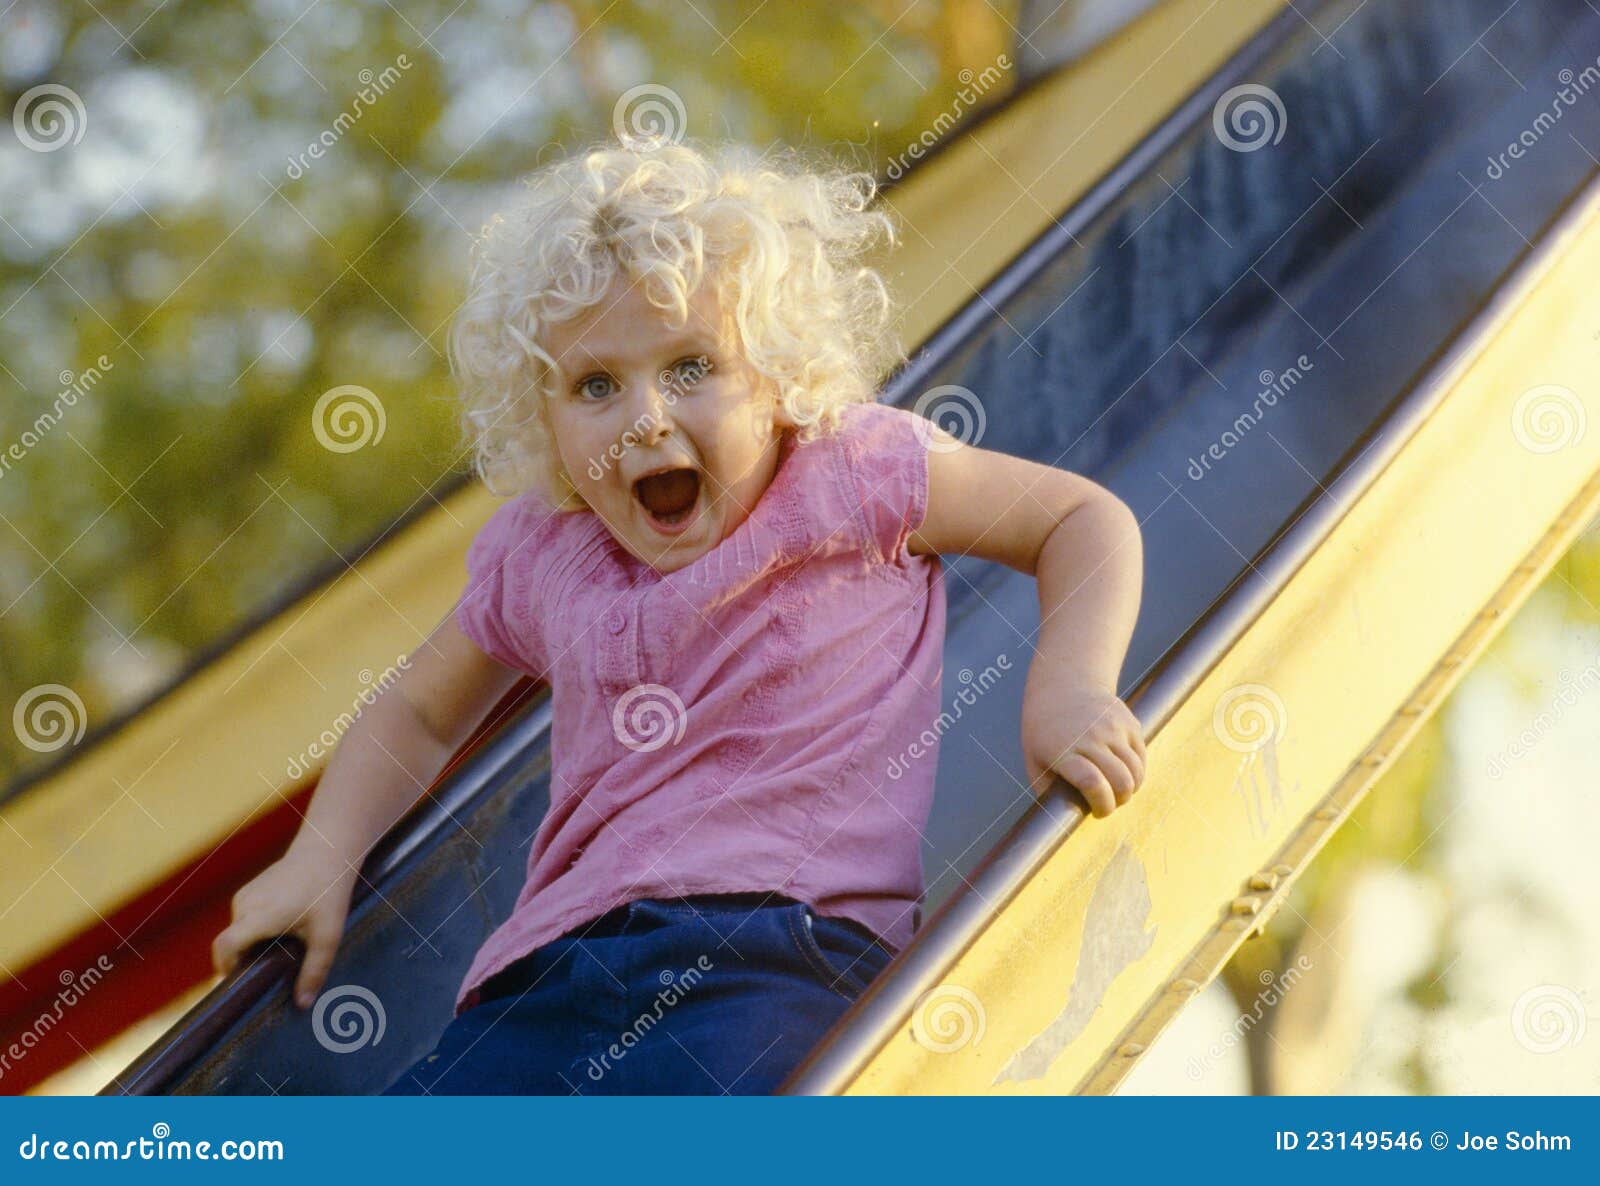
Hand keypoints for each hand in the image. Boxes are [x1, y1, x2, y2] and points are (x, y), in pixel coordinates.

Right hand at [211, 845, 359, 1008]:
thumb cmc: (328, 892)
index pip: (224, 947)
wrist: (328, 850)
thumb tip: (302, 1004)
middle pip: (231, 943)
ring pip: (239, 931)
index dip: (224, 969)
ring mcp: (246, 894)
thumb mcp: (328, 935)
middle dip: (244, 961)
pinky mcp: (252, 889)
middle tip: (267, 973)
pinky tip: (282, 932)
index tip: (238, 984)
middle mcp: (245, 905)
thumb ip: (315, 970)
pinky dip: (255, 930)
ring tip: (280, 951)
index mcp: (258, 916)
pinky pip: (245, 918)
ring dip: (252, 945)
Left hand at [1020, 677, 1145, 817]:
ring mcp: (1113, 728)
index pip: (1091, 782)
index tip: (1097, 812)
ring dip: (1130, 789)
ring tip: (1117, 791)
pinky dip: (1137, 772)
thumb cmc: (1044, 731)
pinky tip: (1123, 774)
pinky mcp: (1129, 723)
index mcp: (1064, 749)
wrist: (1064, 686)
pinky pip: (1141, 758)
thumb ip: (1046, 791)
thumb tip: (1059, 823)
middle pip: (1120, 780)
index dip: (1101, 804)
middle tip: (1107, 804)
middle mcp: (1091, 736)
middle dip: (1118, 802)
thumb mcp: (1034, 760)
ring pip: (1136, 772)